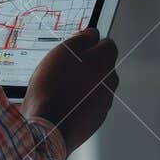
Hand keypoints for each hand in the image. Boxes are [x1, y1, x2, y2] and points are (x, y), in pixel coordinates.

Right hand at [20, 28, 118, 153]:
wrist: (48, 126)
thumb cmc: (53, 86)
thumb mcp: (63, 51)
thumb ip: (81, 39)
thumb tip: (93, 33)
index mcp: (105, 63)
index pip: (108, 44)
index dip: (91, 43)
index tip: (78, 46)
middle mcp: (110, 83)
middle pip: (103, 67)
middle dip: (87, 65)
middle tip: (64, 66)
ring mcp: (105, 103)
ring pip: (96, 87)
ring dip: (82, 84)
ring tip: (59, 86)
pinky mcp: (96, 120)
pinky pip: (90, 105)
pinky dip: (79, 102)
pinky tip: (61, 102)